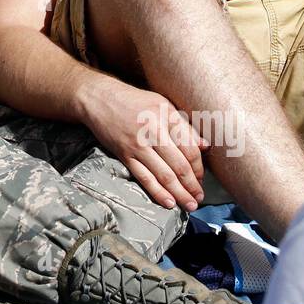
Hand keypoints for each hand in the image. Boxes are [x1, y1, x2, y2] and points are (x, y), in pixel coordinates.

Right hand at [79, 80, 205, 211]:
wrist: (99, 99)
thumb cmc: (134, 101)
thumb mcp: (162, 104)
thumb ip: (183, 126)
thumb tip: (205, 146)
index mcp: (167, 116)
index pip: (190, 148)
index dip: (198, 167)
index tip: (201, 178)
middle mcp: (154, 131)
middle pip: (179, 165)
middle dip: (192, 186)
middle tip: (199, 199)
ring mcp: (138, 145)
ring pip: (164, 175)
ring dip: (179, 194)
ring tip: (189, 205)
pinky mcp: (125, 154)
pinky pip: (144, 177)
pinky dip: (157, 192)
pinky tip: (168, 203)